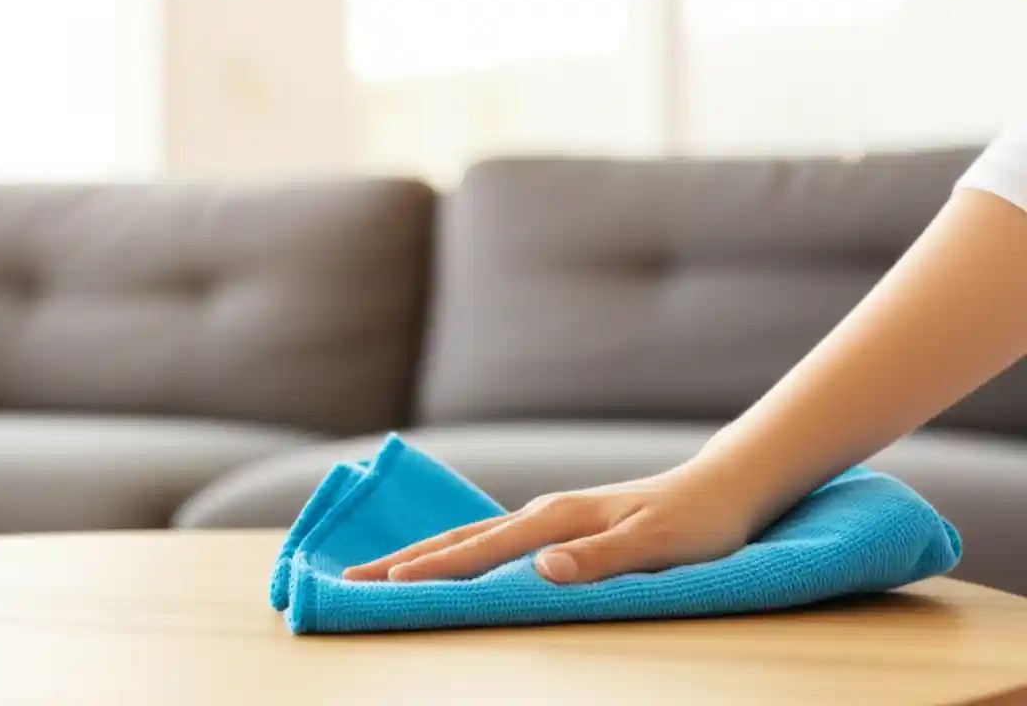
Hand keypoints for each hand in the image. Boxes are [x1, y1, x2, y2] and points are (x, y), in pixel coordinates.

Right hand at [342, 464, 763, 584]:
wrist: (722, 487)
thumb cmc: (697, 521)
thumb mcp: (659, 546)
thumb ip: (601, 561)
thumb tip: (542, 570)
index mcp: (557, 518)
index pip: (481, 548)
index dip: (434, 570)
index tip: (387, 587)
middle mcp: (543, 514)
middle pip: (458, 537)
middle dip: (404, 560)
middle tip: (352, 580)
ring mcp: (548, 517)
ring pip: (470, 535)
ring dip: (423, 554)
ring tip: (382, 572)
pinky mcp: (558, 526)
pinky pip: (491, 540)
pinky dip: (455, 552)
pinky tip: (447, 563)